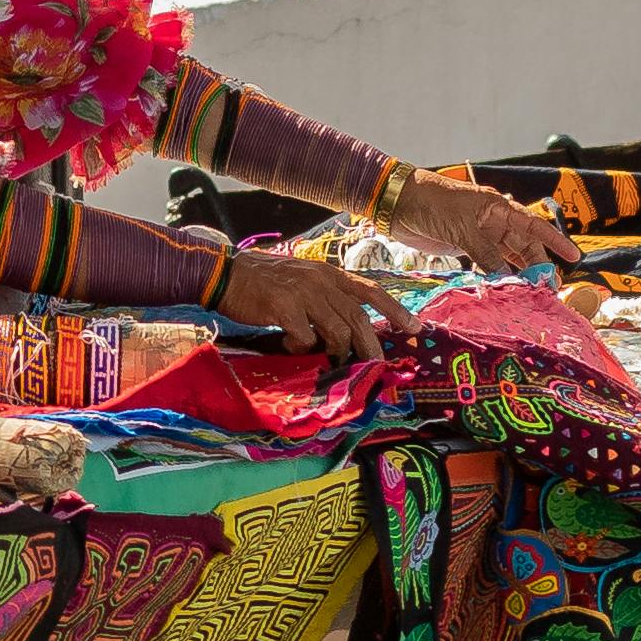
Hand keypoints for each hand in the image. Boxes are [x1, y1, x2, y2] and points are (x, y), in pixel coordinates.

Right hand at [217, 250, 400, 367]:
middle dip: (371, 346)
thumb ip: (324, 299)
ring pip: (338, 331)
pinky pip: (305, 338)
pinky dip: (301, 347)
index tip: (415, 328)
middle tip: (376, 367)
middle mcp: (320, 280)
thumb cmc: (262, 281)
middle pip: (358, 317)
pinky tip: (289, 344)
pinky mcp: (285, 306)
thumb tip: (345, 332)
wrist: (225, 273)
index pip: (369, 290)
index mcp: (327, 273)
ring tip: (321, 356)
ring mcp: (303, 292)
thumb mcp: (301, 281)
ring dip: (334, 351)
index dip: (394, 309)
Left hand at [383, 169, 579, 281]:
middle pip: (523, 245)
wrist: (397, 203)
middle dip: (538, 266)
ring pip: (507, 256)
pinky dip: (497, 276)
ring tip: (533, 294)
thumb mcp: (462, 228)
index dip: (554, 240)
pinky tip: (505, 290)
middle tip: (551, 290)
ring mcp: (479, 234)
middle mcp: (492, 220)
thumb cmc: (432, 203)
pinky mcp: (464, 247)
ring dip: (519, 274)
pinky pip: (488, 264)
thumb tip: (509, 280)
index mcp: (496, 206)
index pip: (533, 224)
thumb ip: (487, 254)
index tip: (575, 256)